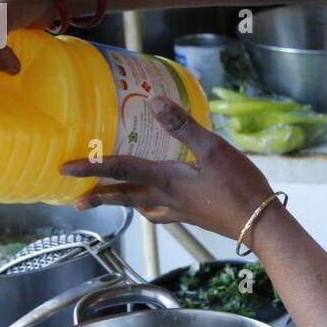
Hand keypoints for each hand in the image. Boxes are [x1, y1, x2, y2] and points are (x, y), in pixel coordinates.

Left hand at [59, 97, 275, 239]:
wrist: (261, 223)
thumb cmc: (239, 185)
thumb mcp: (213, 148)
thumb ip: (182, 125)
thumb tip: (154, 102)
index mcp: (166, 179)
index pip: (121, 170)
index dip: (91, 168)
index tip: (65, 169)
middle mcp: (166, 197)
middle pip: (123, 196)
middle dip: (97, 197)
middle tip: (74, 202)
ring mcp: (179, 210)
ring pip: (140, 206)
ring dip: (120, 203)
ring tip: (107, 201)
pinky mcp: (192, 216)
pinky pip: (160, 212)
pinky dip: (148, 208)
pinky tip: (152, 207)